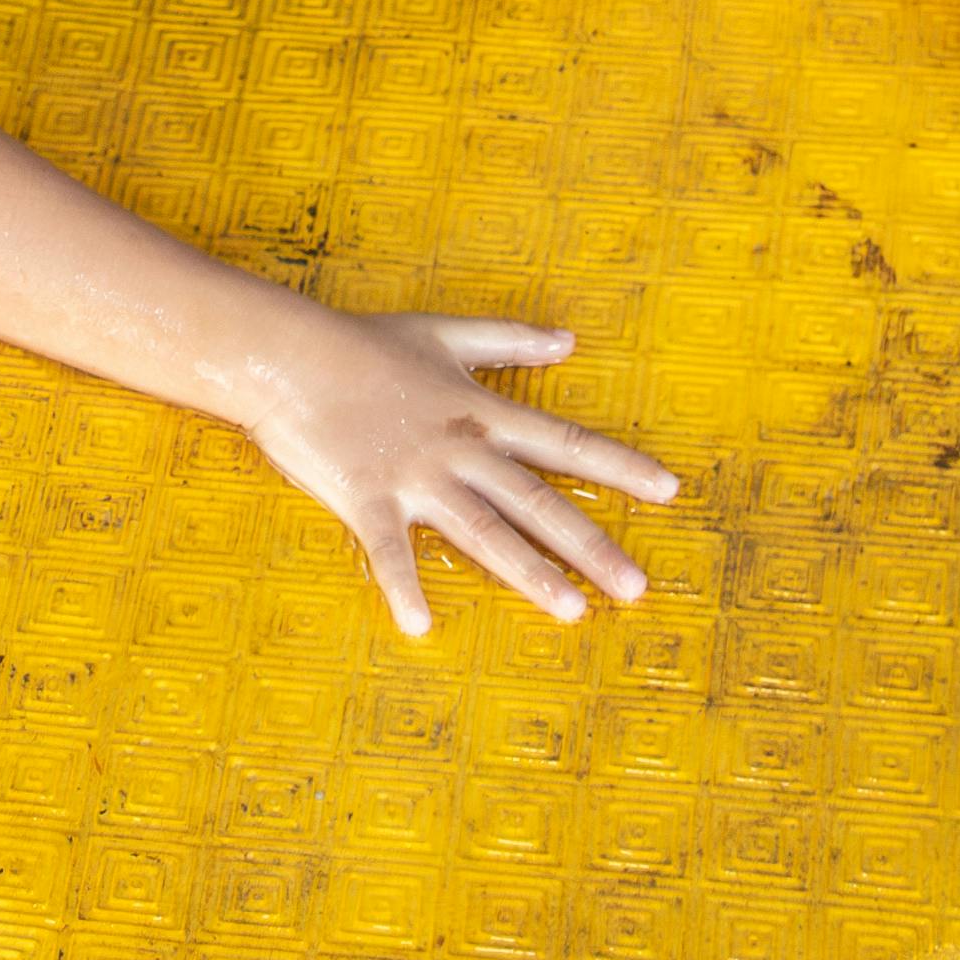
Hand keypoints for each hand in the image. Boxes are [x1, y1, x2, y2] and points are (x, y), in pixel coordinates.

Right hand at [247, 313, 675, 639]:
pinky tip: (420, 627)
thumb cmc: (364, 343)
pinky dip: (404, 586)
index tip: (669, 491)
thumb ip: (509, 338)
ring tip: (570, 611)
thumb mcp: (445, 333)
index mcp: (481, 413)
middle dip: (591, 545)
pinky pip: (389, 551)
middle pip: (538, 502)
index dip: (619, 467)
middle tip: (637, 587)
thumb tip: (569, 339)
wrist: (290, 353)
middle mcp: (460, 450)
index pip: (565, 442)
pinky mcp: (366, 497)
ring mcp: (416, 477)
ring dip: (529, 572)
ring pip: (484, 531)